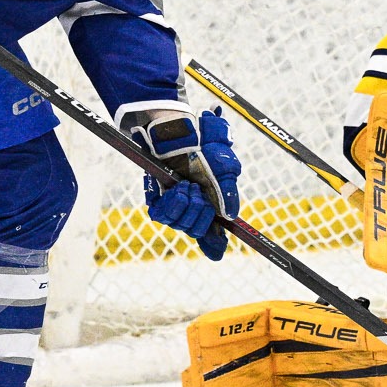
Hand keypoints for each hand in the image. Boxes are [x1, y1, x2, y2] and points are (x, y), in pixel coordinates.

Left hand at [129, 110, 241, 260]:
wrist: (181, 135)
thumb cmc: (205, 150)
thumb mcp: (225, 170)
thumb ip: (228, 193)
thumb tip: (230, 216)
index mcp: (209, 207)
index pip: (211, 236)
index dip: (214, 246)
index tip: (217, 250)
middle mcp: (191, 211)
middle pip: (196, 231)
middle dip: (201, 213)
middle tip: (200, 191)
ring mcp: (174, 208)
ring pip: (181, 225)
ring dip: (188, 205)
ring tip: (188, 185)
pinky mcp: (157, 201)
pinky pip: (163, 216)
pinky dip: (174, 203)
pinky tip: (178, 188)